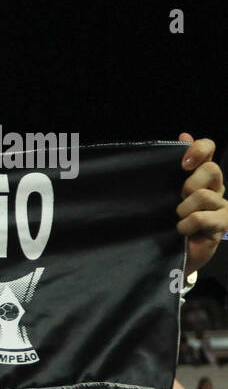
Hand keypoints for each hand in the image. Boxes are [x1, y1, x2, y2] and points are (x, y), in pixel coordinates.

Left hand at [176, 133, 227, 274]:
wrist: (173, 253)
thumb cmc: (169, 220)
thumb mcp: (166, 192)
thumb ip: (172, 167)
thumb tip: (183, 135)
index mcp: (201, 175)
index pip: (208, 148)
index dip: (199, 150)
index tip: (182, 164)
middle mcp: (216, 186)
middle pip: (211, 169)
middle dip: (190, 184)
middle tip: (180, 198)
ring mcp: (222, 205)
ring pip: (203, 195)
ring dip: (183, 209)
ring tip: (179, 219)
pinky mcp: (222, 224)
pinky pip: (200, 217)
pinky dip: (185, 225)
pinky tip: (182, 230)